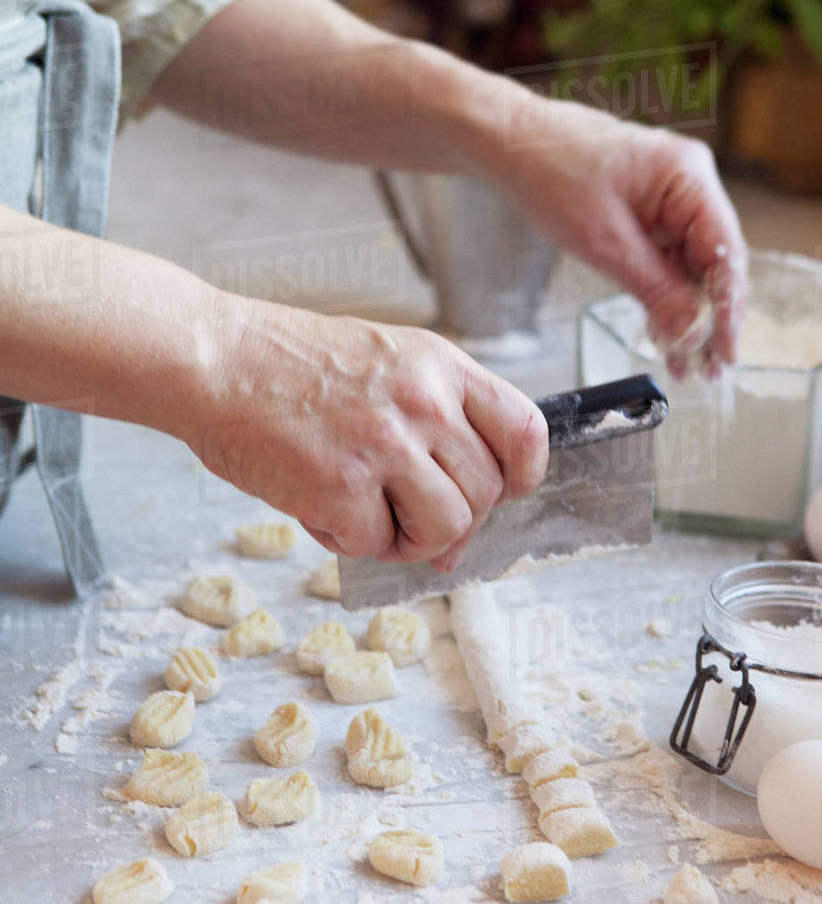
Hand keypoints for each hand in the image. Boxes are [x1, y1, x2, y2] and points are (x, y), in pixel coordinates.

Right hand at [194, 299, 548, 566]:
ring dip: (411, 539)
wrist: (213, 359)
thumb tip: (458, 530)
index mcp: (440, 365)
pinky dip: (350, 541)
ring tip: (367, 516)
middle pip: (487, 493)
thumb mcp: (383, 364)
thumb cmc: (287, 364)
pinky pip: (377, 543)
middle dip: (452, 520)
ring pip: (447, 527)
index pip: (525, 429)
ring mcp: (386, 445)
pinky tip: (321, 508)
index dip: (522, 474)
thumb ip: (430, 428)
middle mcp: (424, 402)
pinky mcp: (342, 486)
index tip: (503, 492)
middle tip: (406, 515)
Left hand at [497, 98, 747, 376]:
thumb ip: (655, 289)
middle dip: (709, 318)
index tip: (725, 353)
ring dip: (686, 315)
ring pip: (690, 267)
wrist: (509, 144)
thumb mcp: (604, 241)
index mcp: (688, 176)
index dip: (728, 309)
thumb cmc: (551, 171)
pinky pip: (666, 260)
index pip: (726, 252)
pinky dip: (664, 296)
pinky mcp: (648, 212)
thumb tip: (692, 332)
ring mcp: (669, 198)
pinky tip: (664, 335)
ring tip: (685, 365)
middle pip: (714, 261)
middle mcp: (688, 184)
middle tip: (709, 370)